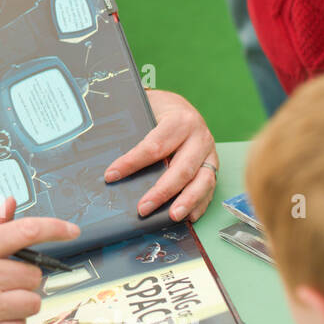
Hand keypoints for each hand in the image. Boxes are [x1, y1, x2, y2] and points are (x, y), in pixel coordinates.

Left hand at [103, 89, 217, 223]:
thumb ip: (134, 132)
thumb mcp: (146, 110)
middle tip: (143, 208)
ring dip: (187, 201)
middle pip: (182, 169)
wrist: (181, 105)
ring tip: (172, 217)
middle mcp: (199, 137)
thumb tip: (111, 162)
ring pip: (202, 181)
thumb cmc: (159, 110)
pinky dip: (200, 204)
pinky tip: (189, 217)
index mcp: (179, 121)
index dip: (132, 163)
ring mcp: (209, 153)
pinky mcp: (213, 166)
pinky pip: (210, 188)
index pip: (154, 146)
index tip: (111, 175)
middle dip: (162, 192)